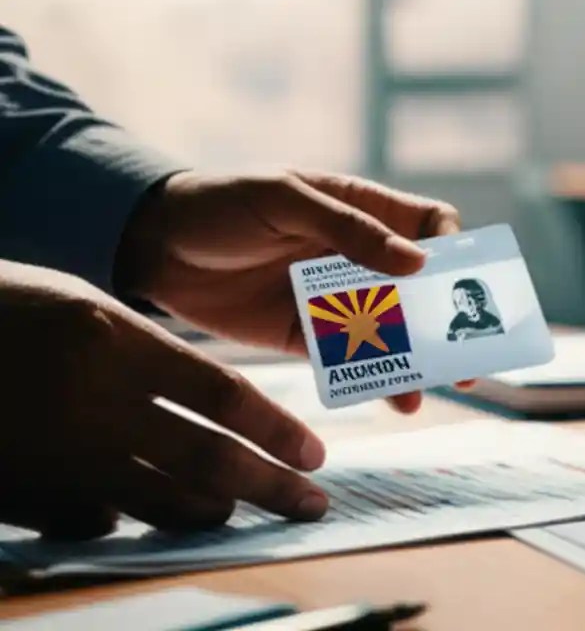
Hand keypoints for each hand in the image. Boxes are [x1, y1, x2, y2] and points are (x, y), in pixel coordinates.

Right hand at [0, 261, 327, 538]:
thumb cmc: (2, 310)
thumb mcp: (80, 306)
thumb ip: (148, 355)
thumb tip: (218, 408)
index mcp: (110, 339)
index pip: (221, 395)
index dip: (275, 430)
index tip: (312, 452)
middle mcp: (89, 402)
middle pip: (207, 459)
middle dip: (271, 486)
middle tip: (312, 503)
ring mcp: (52, 453)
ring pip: (161, 501)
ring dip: (214, 510)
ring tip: (242, 509)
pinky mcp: (19, 491)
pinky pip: (96, 520)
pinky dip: (132, 519)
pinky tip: (153, 514)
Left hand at [117, 170, 461, 412]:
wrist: (152, 245)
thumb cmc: (220, 202)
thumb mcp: (285, 199)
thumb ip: (349, 228)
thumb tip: (419, 261)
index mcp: (362, 208)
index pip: (431, 225)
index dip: (454, 248)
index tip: (459, 279)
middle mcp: (359, 254)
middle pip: (424, 287)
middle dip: (451, 320)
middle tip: (472, 357)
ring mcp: (336, 297)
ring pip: (395, 329)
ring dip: (419, 358)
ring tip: (432, 389)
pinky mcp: (308, 335)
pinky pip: (353, 358)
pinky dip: (377, 377)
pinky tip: (395, 397)